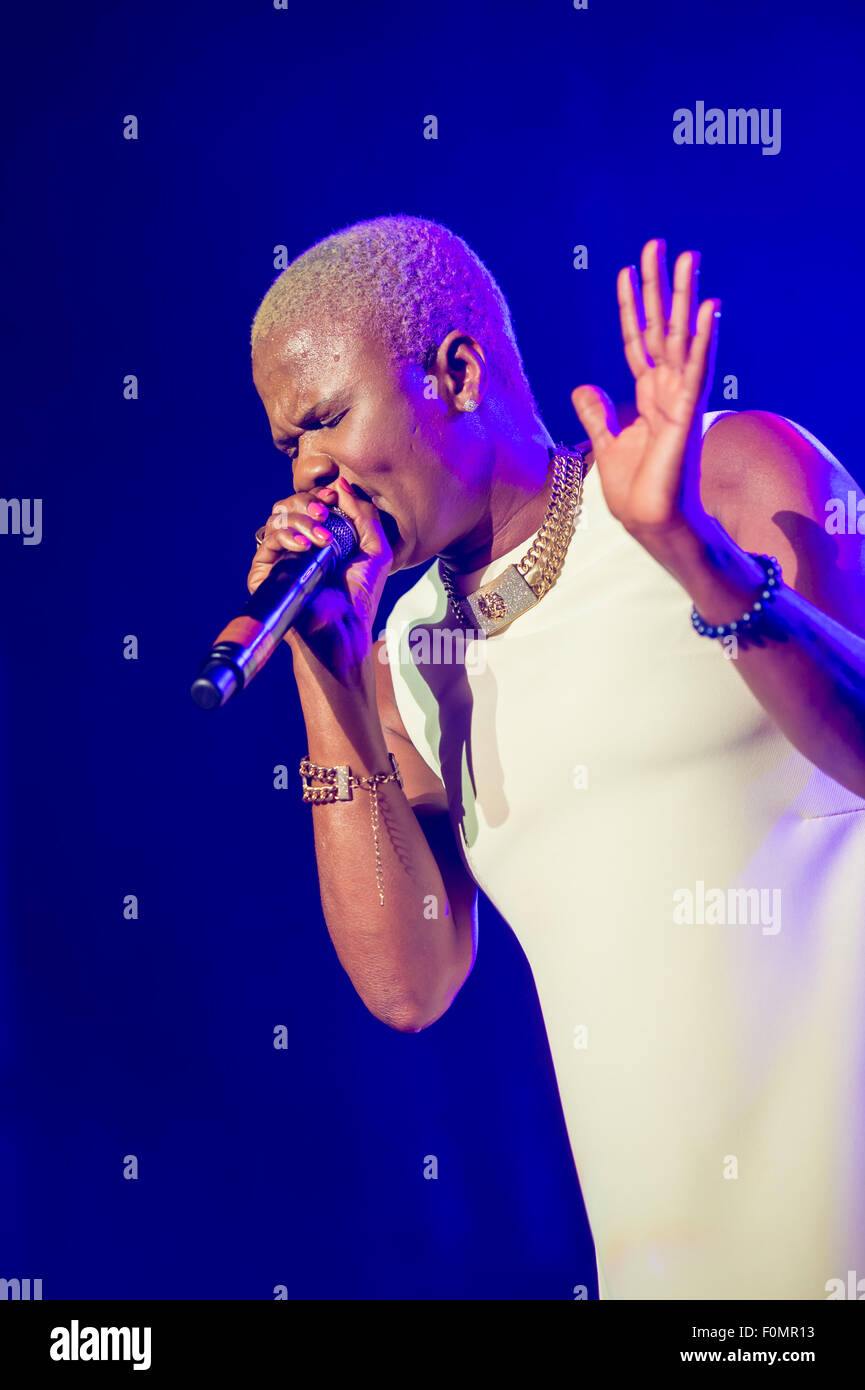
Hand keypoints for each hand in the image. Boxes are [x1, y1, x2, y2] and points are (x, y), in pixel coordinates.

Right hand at [247, 478, 393, 677]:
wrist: (344, 627)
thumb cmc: (361, 597)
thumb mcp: (375, 550)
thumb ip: (363, 514)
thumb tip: (341, 484)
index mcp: (320, 539)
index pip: (309, 504)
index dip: (319, 496)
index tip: (334, 496)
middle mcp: (297, 546)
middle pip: (289, 505)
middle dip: (307, 502)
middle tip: (326, 512)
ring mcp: (280, 559)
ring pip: (277, 518)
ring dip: (300, 519)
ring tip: (322, 537)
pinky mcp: (264, 573)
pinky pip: (267, 540)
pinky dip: (286, 536)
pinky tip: (305, 546)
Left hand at [571, 239, 720, 550]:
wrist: (651, 523)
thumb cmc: (636, 491)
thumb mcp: (606, 444)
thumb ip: (597, 414)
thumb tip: (584, 386)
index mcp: (648, 396)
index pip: (639, 340)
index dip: (632, 307)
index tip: (626, 271)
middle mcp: (667, 390)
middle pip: (662, 327)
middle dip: (658, 287)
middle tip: (657, 244)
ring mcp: (680, 399)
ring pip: (682, 337)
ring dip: (684, 297)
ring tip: (687, 257)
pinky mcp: (687, 414)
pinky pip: (696, 369)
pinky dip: (703, 337)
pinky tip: (708, 306)